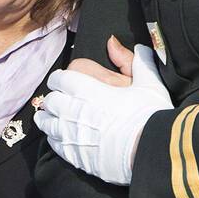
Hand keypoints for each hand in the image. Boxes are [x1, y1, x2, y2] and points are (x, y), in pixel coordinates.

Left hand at [36, 42, 172, 184]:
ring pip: (47, 122)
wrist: (152, 152)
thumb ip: (130, 59)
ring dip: (48, 117)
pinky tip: (58, 137)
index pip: (60, 79)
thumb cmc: (151, 115)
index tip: (63, 80)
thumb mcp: (148, 82)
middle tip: (59, 99)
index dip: (60, 78)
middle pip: (51, 100)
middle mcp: (74, 110)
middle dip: (54, 98)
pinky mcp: (74, 155)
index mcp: (88, 89)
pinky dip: (54, 137)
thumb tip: (112, 42)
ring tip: (50, 117)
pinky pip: (54, 143)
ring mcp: (71, 134)